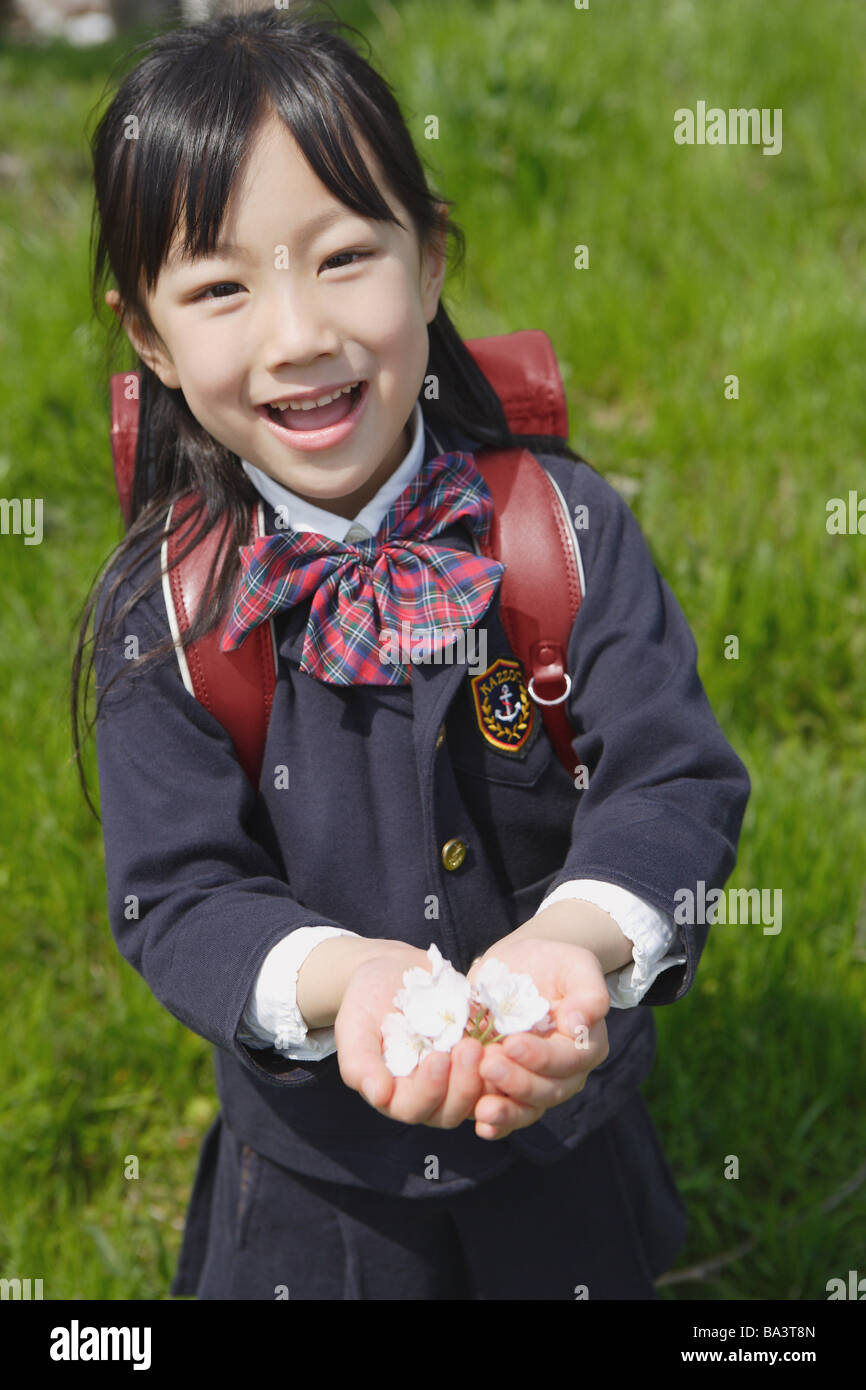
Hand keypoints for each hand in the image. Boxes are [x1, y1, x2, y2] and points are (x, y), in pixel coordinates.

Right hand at [335, 945, 486, 1128]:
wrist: (392, 969)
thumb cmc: (366, 998)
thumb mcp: (354, 1024)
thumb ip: (359, 1062)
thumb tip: (377, 1095)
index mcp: (394, 1093)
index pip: (413, 1108)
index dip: (428, 1090)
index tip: (438, 1058)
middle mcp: (427, 1093)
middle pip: (450, 1111)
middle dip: (462, 1084)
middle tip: (470, 1048)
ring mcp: (454, 1078)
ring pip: (476, 1098)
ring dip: (484, 1077)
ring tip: (484, 1044)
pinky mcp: (476, 1059)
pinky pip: (495, 1073)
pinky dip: (503, 1063)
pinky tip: (506, 1041)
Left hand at [466, 936, 610, 1140]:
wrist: (519, 965)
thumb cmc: (552, 962)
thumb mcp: (576, 964)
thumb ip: (588, 993)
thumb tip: (580, 1025)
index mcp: (588, 1044)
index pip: (569, 1060)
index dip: (541, 1057)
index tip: (511, 1043)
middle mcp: (566, 1072)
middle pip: (549, 1091)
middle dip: (518, 1082)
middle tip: (488, 1063)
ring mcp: (538, 1083)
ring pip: (529, 1109)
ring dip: (506, 1111)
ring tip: (481, 1106)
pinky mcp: (509, 1087)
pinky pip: (508, 1113)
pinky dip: (496, 1124)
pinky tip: (480, 1125)